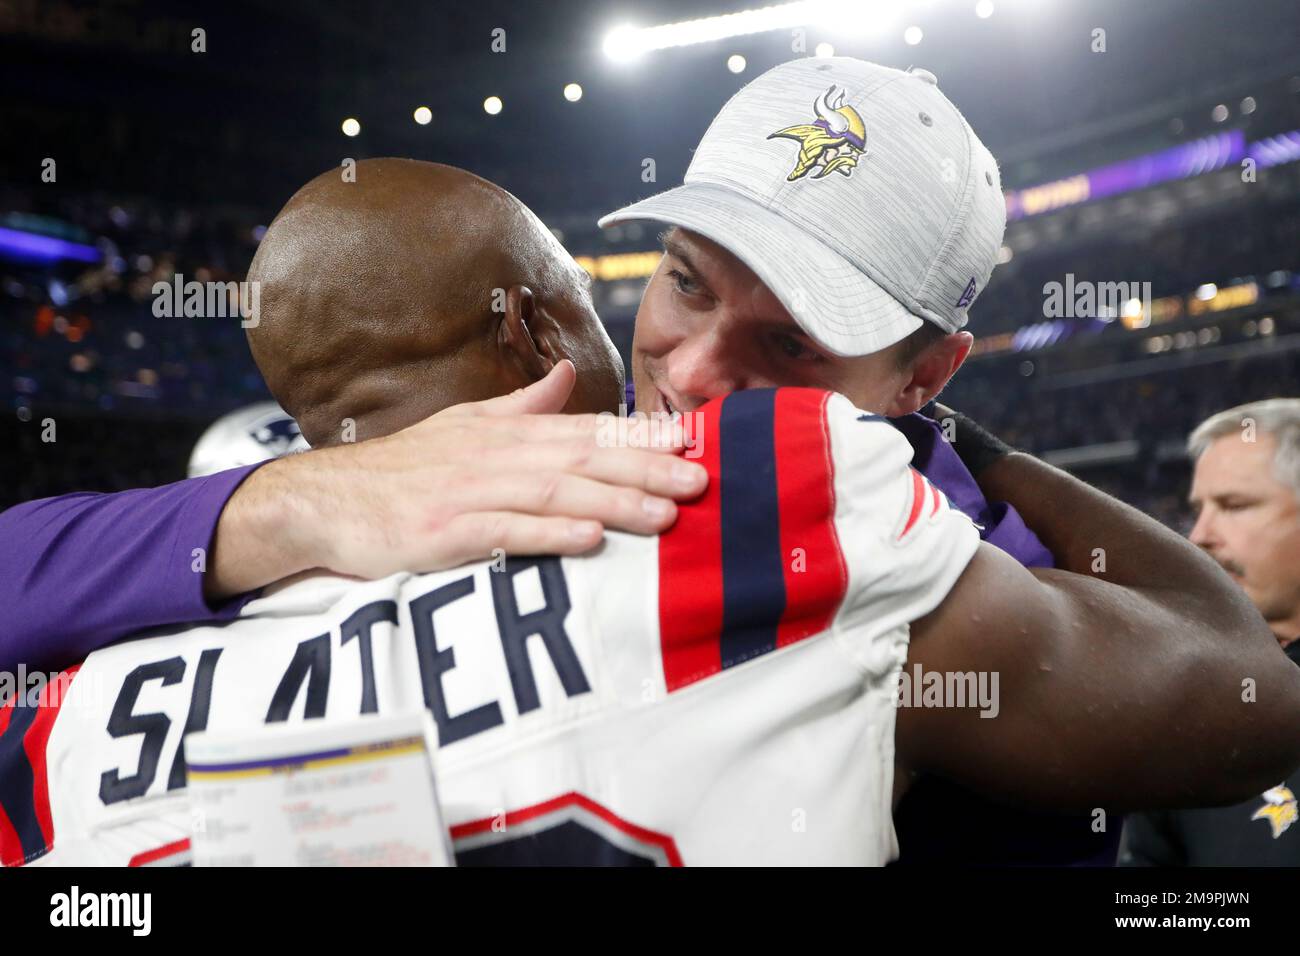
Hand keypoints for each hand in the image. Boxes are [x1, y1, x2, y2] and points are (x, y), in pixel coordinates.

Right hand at [207, 361, 706, 595]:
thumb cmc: (403, 469)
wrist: (326, 499)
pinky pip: (505, 532)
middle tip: (702, 482)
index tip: (693, 443)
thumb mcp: (464, 425)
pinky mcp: (444, 531)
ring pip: (555, 493)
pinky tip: (590, 539)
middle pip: (583, 460)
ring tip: (666, 514)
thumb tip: (568, 376)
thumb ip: (522, 406)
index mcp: (506, 433)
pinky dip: (549, 534)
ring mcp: (470, 492)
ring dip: (614, 502)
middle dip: (646, 470)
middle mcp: (495, 456)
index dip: (641, 438)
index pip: (586, 431)